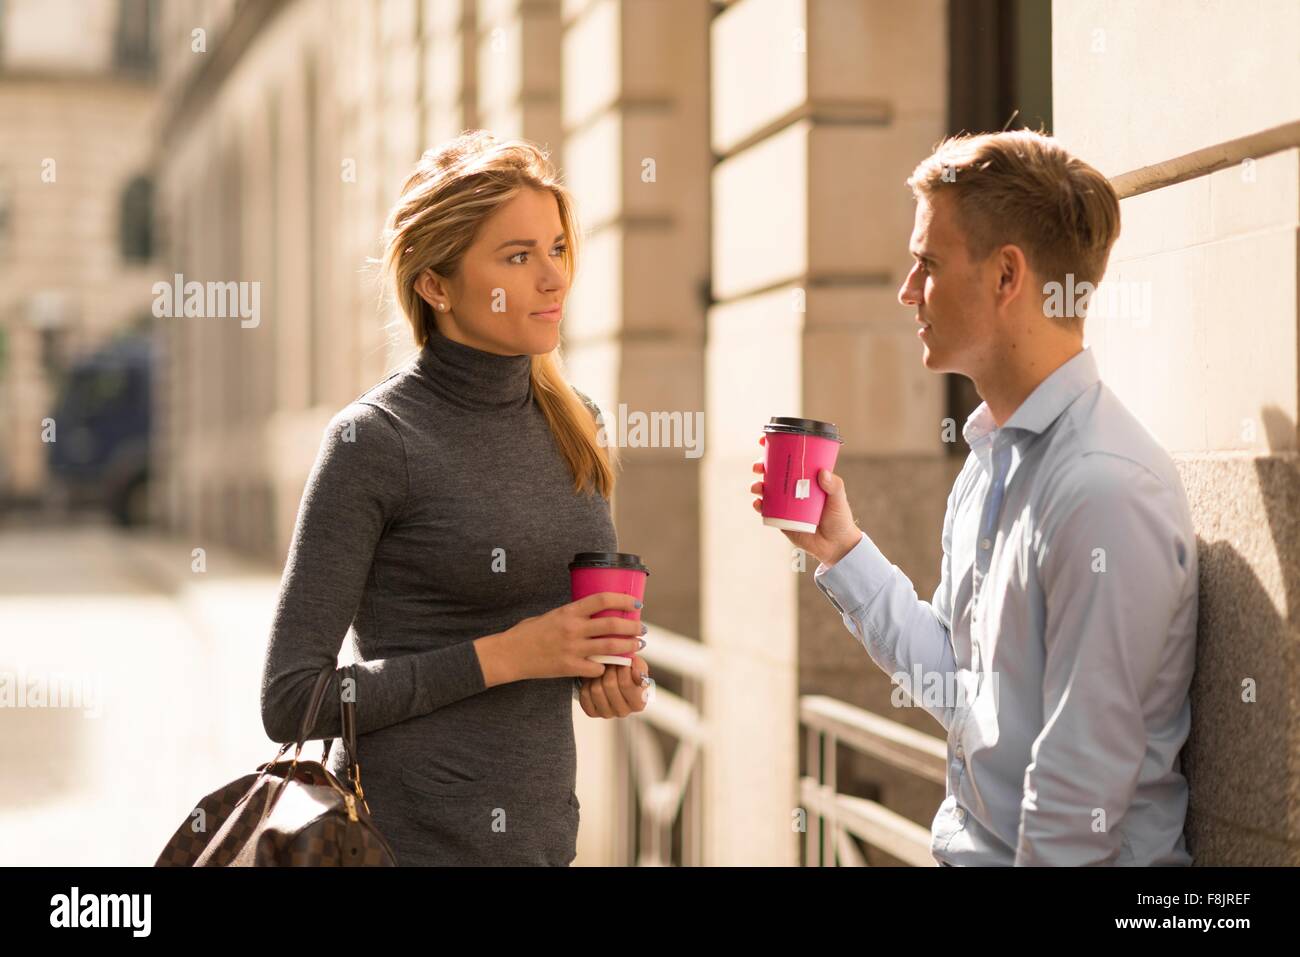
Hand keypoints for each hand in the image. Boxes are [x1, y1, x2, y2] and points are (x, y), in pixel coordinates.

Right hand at [493, 593, 644, 682]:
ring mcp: (572, 649)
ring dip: (628, 646)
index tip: (635, 604)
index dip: (623, 600)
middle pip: (612, 625)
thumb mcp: (552, 615)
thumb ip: (573, 615)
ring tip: (637, 646)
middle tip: (641, 628)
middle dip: (632, 627)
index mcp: (568, 612)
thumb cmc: (529, 633)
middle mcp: (572, 629)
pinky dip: (606, 666)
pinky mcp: (569, 668)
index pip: (602, 600)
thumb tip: (596, 613)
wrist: (510, 654)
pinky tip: (610, 665)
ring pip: (610, 647)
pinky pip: (597, 668)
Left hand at [577, 655, 652, 718]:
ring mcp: (607, 714)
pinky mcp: (592, 713)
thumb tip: (637, 676)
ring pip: (596, 690)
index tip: (622, 661)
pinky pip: (585, 695)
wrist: (612, 677)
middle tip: (610, 663)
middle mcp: (623, 712)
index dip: (622, 669)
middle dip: (609, 670)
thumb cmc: (627, 672)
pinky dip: (587, 683)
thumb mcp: (637, 665)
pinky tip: (594, 679)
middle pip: (610, 686)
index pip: (626, 684)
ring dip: (597, 675)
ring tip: (602, 670)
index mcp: (638, 703)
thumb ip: (639, 668)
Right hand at [750, 433, 861, 566]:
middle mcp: (793, 488)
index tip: (764, 439)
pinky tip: (759, 504)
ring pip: (766, 490)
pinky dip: (759, 505)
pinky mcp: (780, 519)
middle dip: (761, 466)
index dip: (775, 447)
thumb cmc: (840, 519)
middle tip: (758, 466)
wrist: (835, 546)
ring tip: (758, 487)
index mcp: (806, 478)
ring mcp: (785, 503)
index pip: (790, 458)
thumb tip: (823, 473)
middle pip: (773, 472)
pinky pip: (765, 510)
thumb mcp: (839, 499)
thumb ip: (834, 486)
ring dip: (757, 485)